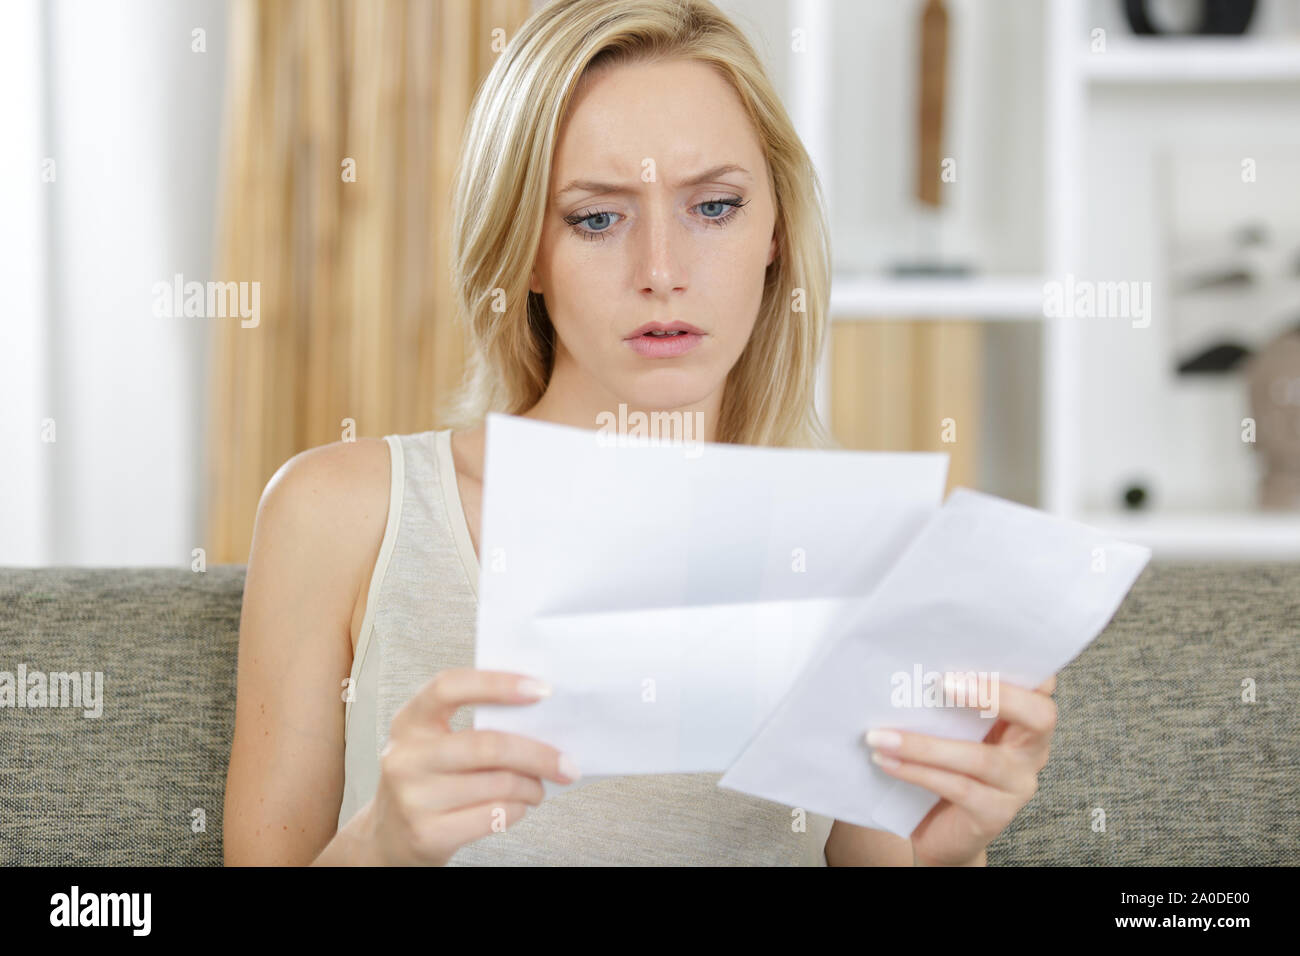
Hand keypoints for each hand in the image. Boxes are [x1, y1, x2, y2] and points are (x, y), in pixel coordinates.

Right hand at [357, 668, 578, 865]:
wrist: (389, 838)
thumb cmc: (429, 781)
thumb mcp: (435, 744)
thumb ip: (475, 727)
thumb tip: (543, 719)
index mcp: (409, 721)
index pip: (448, 686)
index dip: (497, 683)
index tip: (542, 690)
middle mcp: (405, 757)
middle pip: (487, 744)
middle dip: (538, 754)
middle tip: (567, 764)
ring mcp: (412, 798)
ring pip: (498, 783)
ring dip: (532, 786)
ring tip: (538, 787)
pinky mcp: (426, 834)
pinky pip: (493, 815)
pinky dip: (518, 809)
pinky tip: (519, 806)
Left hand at [864, 674, 1057, 866]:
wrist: (939, 830)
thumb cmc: (944, 766)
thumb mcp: (951, 728)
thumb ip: (949, 702)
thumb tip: (908, 665)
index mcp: (1025, 721)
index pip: (1042, 686)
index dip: (1025, 665)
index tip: (982, 647)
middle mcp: (1031, 750)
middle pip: (1038, 716)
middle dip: (993, 695)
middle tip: (943, 682)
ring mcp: (1017, 785)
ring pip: (979, 757)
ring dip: (924, 745)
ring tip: (879, 734)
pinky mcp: (994, 814)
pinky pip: (956, 787)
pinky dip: (915, 770)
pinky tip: (886, 759)